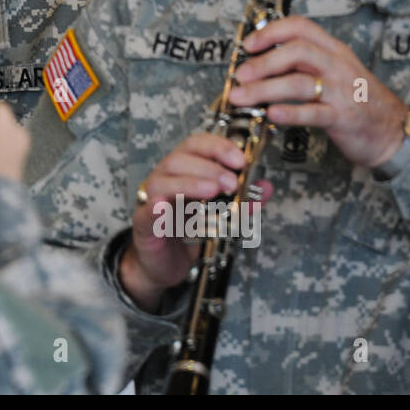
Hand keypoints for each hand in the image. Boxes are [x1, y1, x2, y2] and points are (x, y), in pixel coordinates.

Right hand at [118, 132, 262, 310]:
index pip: (196, 145)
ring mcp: (152, 200)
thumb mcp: (221, 215)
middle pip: (179, 159)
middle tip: (232, 182)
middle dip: (209, 168)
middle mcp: (166, 180)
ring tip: (212, 191)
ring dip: (189, 183)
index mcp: (184, 171)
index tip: (240, 160)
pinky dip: (155, 208)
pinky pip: (146, 212)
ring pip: (163, 182)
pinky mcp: (143, 224)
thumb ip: (243, 201)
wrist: (165, 264)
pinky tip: (164, 207)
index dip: (218, 147)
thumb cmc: (189, 233)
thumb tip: (266, 188)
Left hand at [225, 16, 408, 167]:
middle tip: (240, 76)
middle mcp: (338, 66)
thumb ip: (302, 64)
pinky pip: (313, 113)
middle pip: (297, 51)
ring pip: (299, 82)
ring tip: (242, 97)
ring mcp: (342, 92)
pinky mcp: (343, 118)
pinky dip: (289, 113)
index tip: (248, 45)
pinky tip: (270, 114)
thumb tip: (260, 61)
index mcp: (333, 51)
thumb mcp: (334, 72)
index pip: (300, 27)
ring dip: (265, 89)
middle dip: (263, 62)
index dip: (271, 31)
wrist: (394, 131)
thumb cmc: (357, 101)